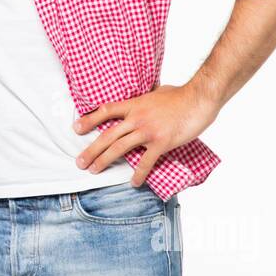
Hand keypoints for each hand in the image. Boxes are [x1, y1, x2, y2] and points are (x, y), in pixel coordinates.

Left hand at [71, 82, 219, 186]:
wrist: (199, 98)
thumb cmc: (181, 95)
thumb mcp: (157, 93)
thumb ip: (146, 100)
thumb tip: (144, 100)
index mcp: (135, 104)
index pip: (106, 111)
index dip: (89, 119)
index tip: (76, 128)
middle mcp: (137, 118)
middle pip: (108, 135)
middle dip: (91, 149)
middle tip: (80, 162)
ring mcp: (148, 130)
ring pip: (120, 148)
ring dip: (104, 160)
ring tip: (94, 171)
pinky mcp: (161, 142)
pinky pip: (146, 161)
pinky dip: (139, 174)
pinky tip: (133, 182)